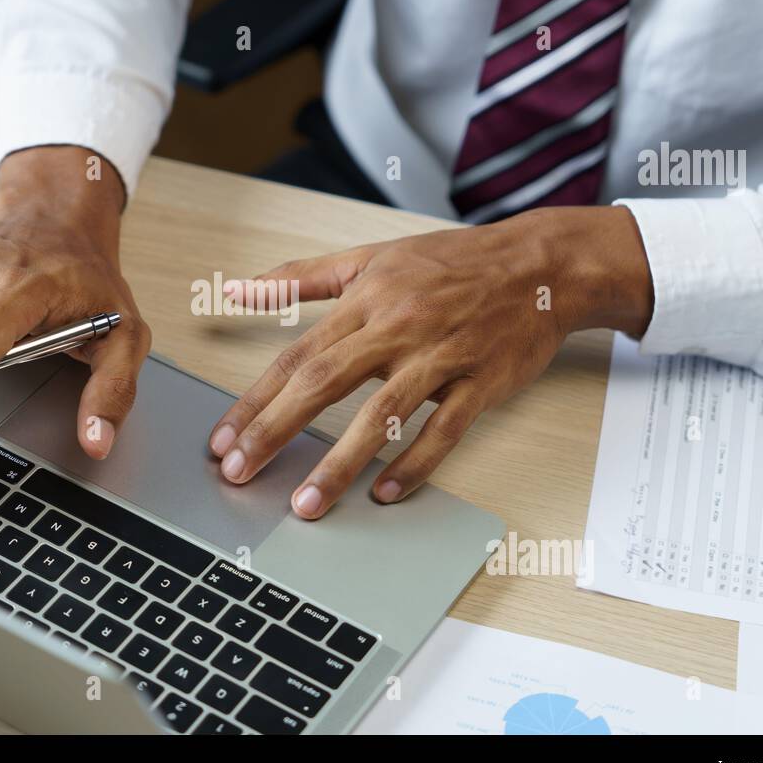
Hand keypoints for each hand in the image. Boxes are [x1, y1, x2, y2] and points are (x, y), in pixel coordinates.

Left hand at [207, 206, 652, 518]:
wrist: (539, 264)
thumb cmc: (451, 262)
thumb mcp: (368, 258)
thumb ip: (297, 278)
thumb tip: (235, 290)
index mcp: (365, 301)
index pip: (296, 356)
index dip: (256, 400)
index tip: (224, 439)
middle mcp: (397, 328)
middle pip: (324, 384)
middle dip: (276, 431)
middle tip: (240, 473)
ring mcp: (441, 357)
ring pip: (382, 416)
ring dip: (340, 464)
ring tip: (306, 504)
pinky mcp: (481, 382)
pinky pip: (445, 430)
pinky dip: (416, 464)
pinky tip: (386, 494)